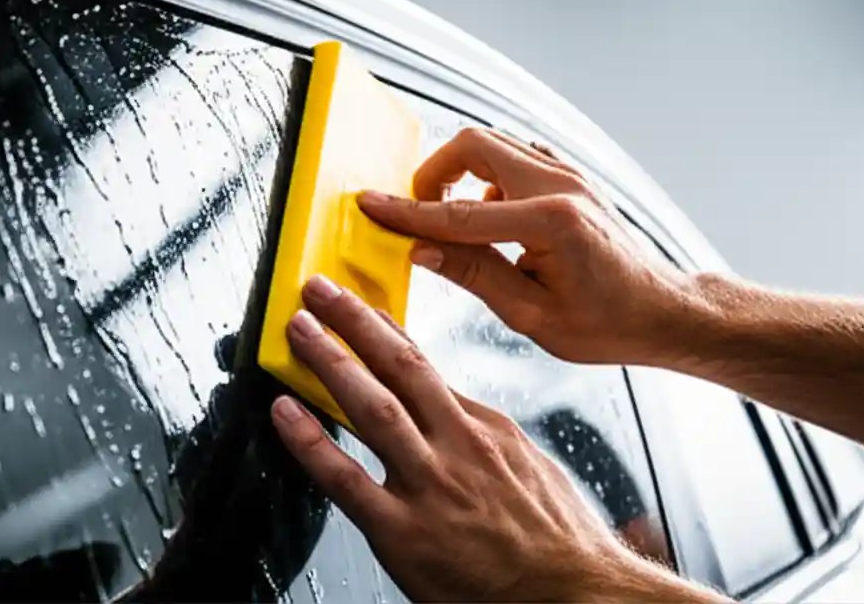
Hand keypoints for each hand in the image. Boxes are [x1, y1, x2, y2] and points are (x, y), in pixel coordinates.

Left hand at [270, 276, 722, 601]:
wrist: (578, 595)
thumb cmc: (560, 541)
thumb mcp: (532, 468)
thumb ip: (485, 435)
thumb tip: (454, 405)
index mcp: (487, 429)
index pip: (425, 366)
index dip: (385, 331)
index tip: (360, 307)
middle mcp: (457, 447)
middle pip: (397, 367)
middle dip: (352, 322)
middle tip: (318, 290)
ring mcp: (429, 486)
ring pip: (370, 407)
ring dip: (329, 361)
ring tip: (298, 329)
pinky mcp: (404, 533)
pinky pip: (346, 479)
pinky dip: (310, 441)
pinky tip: (285, 412)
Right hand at [358, 127, 704, 366]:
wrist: (662, 311)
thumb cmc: (609, 322)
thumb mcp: (532, 314)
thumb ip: (473, 274)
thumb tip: (422, 250)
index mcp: (552, 221)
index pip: (458, 213)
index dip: (408, 211)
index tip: (372, 205)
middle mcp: (562, 185)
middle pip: (474, 144)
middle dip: (435, 173)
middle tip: (419, 211)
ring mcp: (571, 175)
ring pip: (495, 144)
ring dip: (463, 174)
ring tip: (458, 223)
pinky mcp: (572, 178)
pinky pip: (517, 156)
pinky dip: (490, 177)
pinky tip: (493, 219)